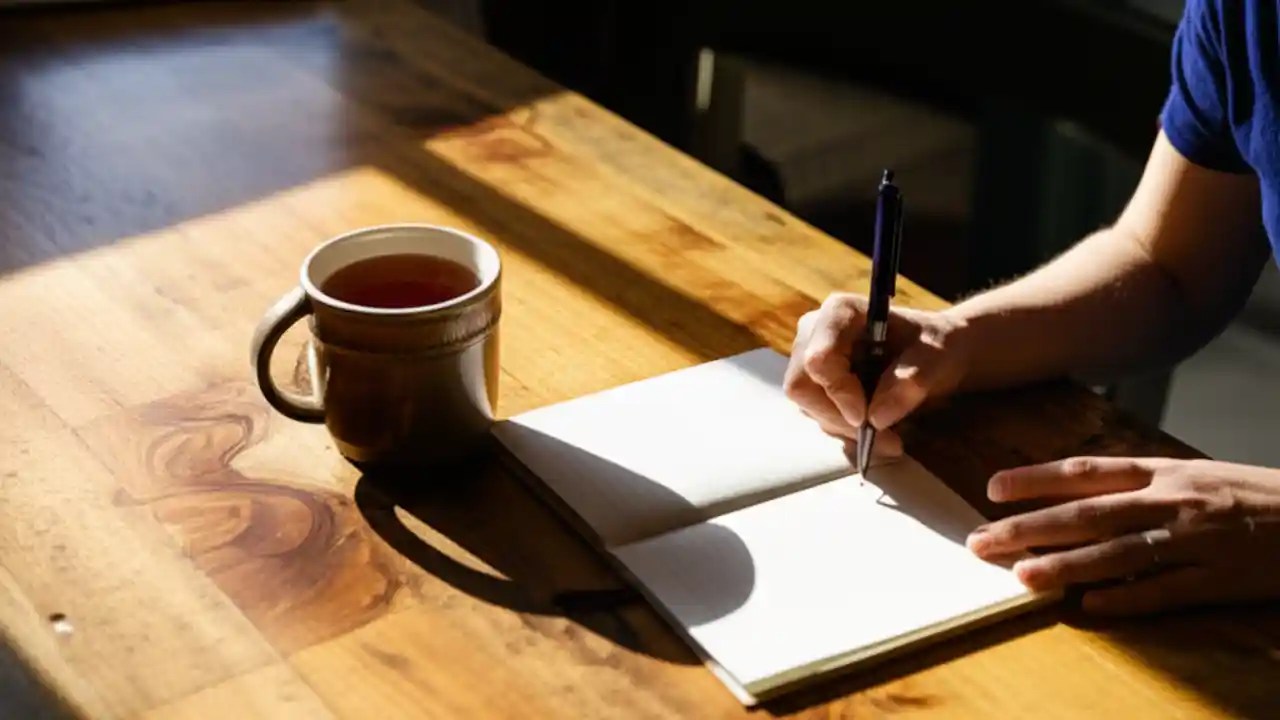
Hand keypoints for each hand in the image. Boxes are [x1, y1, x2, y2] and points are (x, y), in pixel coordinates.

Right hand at [784, 293, 972, 457]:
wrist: (936, 354)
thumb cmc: (936, 345)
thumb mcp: (937, 358)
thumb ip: (912, 381)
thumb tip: (876, 418)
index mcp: (840, 313)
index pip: (819, 358)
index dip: (837, 391)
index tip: (865, 418)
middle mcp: (815, 332)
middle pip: (803, 386)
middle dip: (840, 418)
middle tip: (884, 438)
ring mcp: (810, 358)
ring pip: (807, 405)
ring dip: (846, 428)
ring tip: (889, 436)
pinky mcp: (814, 384)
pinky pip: (817, 414)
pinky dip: (846, 430)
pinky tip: (877, 431)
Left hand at [967, 457, 1279, 614]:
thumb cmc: (1253, 497)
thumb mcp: (1196, 476)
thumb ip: (1142, 484)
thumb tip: (1078, 494)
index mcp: (1166, 472)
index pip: (1087, 471)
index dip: (1037, 479)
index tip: (992, 488)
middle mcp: (1174, 501)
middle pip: (1088, 513)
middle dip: (1030, 527)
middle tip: (982, 540)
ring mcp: (1197, 541)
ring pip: (1118, 554)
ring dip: (1066, 566)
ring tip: (1021, 577)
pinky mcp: (1220, 579)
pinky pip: (1164, 592)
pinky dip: (1125, 599)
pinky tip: (1088, 607)